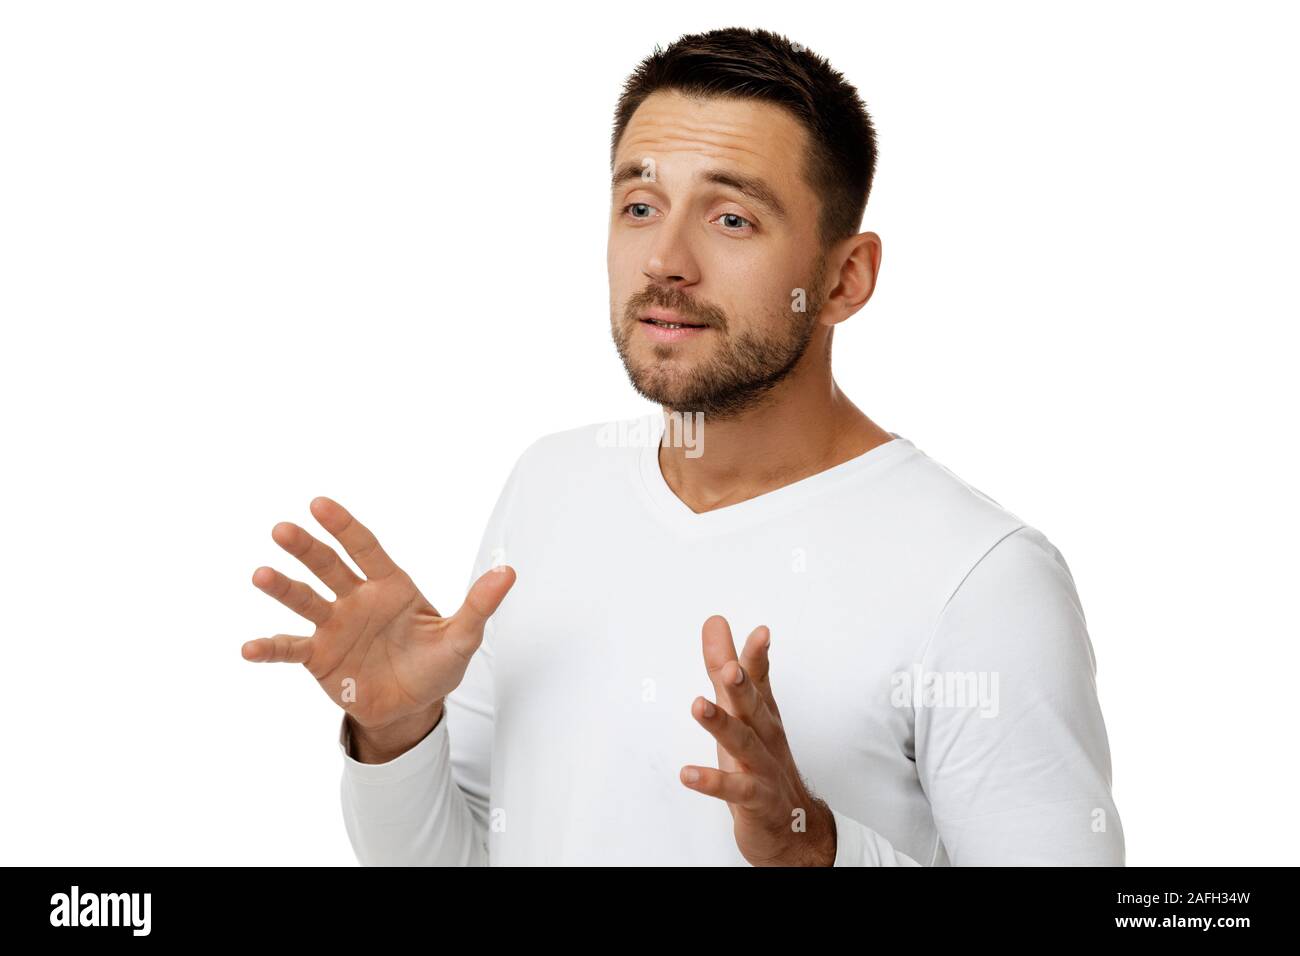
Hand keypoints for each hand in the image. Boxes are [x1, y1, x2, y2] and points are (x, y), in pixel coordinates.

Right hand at [242, 496, 515, 732]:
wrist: (412, 707)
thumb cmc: (436, 664)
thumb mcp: (462, 638)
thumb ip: (479, 605)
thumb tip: (509, 572)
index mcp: (390, 586)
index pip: (365, 548)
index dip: (344, 526)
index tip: (319, 504)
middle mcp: (356, 599)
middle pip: (328, 566)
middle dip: (306, 548)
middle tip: (282, 529)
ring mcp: (334, 626)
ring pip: (305, 601)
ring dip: (283, 588)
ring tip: (261, 575)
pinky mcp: (318, 657)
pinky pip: (290, 649)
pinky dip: (269, 649)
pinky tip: (248, 648)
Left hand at [680, 615, 836, 865]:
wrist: (793, 826)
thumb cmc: (763, 762)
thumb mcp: (741, 711)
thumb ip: (726, 667)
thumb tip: (714, 623)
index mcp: (762, 714)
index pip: (759, 680)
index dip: (757, 657)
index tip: (760, 632)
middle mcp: (765, 737)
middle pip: (752, 707)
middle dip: (742, 686)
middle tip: (730, 668)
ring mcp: (763, 769)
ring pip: (743, 744)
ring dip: (721, 724)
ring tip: (698, 706)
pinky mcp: (755, 800)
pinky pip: (734, 790)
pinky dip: (712, 782)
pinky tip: (687, 774)